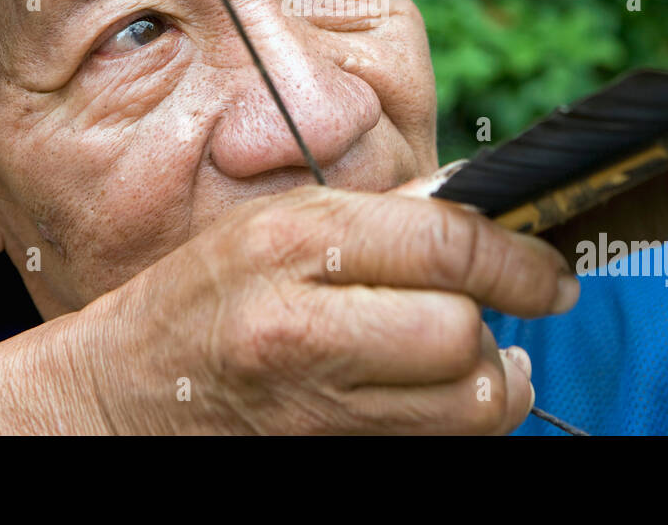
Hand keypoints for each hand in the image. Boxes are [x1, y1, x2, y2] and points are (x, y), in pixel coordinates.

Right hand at [60, 168, 578, 433]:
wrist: (117, 399)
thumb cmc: (199, 299)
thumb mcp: (273, 226)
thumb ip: (378, 218)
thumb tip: (479, 211)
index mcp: (297, 242)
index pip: (447, 245)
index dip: (520, 261)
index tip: (551, 274)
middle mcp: (306, 324)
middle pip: (462, 334)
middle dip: (495, 327)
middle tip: (490, 316)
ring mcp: (315, 405)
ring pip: (464, 406)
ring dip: (489, 384)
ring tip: (475, 362)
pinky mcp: (327, 455)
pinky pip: (435, 447)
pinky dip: (455, 425)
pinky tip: (435, 399)